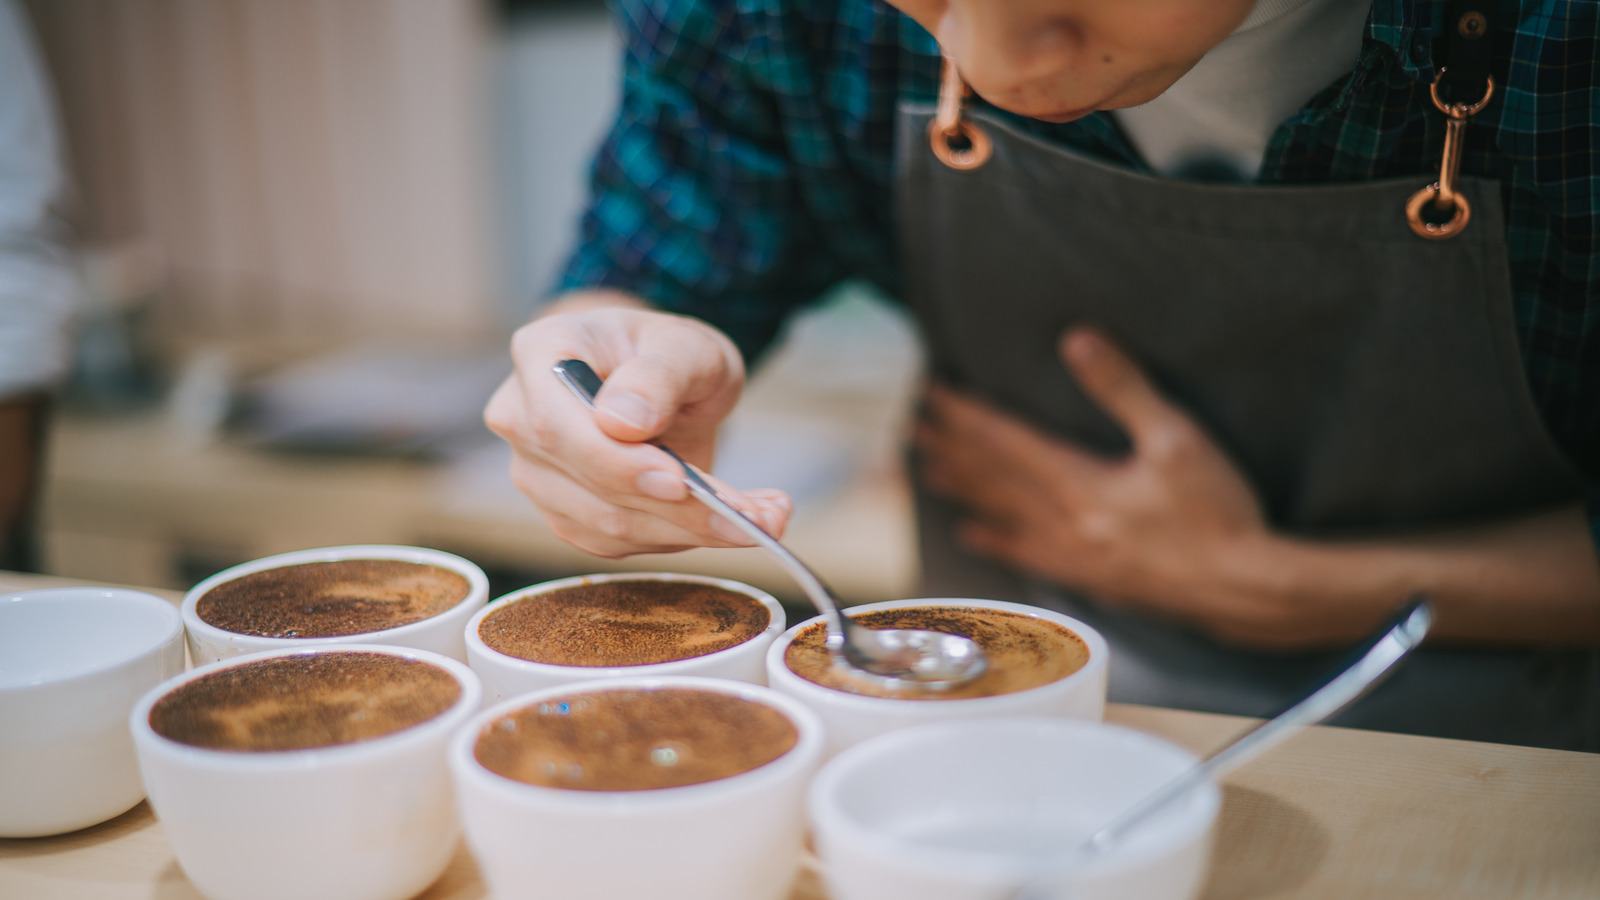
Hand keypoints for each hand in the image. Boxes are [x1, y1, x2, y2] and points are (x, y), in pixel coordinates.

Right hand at [484, 291, 791, 556]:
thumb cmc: (665, 351)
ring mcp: (537, 472)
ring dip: (692, 530)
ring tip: (764, 517)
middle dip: (679, 509)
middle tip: (758, 515)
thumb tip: (622, 423)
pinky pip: (619, 543)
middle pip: (589, 484)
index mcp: (541, 354)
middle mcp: (522, 417)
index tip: (678, 481)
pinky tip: (728, 522)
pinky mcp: (565, 513)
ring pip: (609, 525)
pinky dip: (680, 539)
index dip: (615, 462)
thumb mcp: (683, 344)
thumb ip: (658, 375)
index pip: (558, 425)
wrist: (658, 380)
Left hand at [915, 328, 1349, 648]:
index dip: (965, 416)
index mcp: (1081, 485)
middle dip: (951, 449)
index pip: (1005, 442)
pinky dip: (995, 539)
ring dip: (962, 490)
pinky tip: (975, 534)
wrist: (1248, 591)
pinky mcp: (1091, 579)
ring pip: (1001, 515)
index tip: (933, 396)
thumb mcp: (1177, 439)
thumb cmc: (1219, 514)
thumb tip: (1078, 341)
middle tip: (913, 428)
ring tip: (926, 471)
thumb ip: (1123, 388)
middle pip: (992, 478)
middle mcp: (1065, 523)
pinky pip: (1027, 553)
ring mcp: (1074, 555)